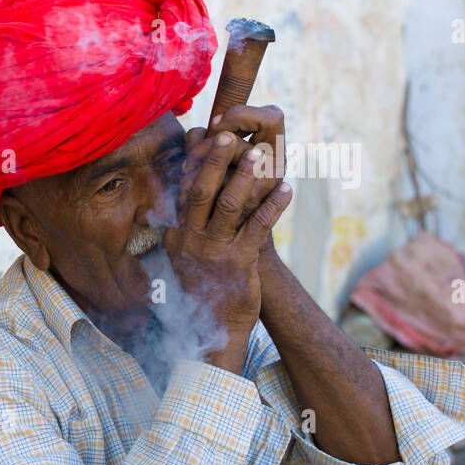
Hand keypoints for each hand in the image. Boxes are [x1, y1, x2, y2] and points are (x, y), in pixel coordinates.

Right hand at [161, 130, 292, 367]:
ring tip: (260, 153)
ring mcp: (213, 252)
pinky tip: (287, 189)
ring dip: (245, 176)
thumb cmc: (204, 290)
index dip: (194, 163)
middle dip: (215, 160)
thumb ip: (185, 229)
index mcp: (177, 236)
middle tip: (228, 134)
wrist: (214, 331)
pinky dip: (273, 206)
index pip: (183, 191)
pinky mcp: (238, 263)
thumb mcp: (185, 259)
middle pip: (199, 191)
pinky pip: (257, 227)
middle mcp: (190, 240)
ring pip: (227, 205)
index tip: (204, 138)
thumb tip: (185, 199)